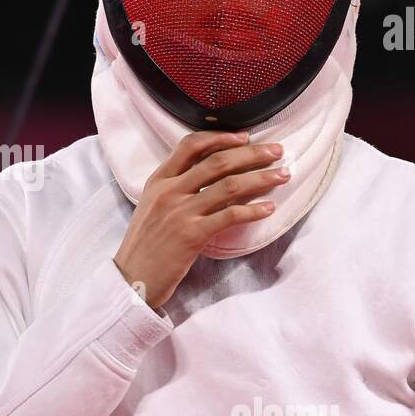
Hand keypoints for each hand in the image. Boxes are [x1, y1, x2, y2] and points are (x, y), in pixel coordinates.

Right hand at [113, 132, 285, 309]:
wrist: (131, 278)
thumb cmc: (146, 245)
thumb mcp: (152, 206)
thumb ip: (176, 188)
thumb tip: (213, 175)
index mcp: (158, 181)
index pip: (191, 145)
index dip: (221, 137)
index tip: (245, 137)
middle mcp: (169, 191)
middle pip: (217, 162)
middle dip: (252, 153)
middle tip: (276, 151)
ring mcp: (180, 213)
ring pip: (228, 186)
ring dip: (261, 178)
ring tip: (283, 175)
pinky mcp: (191, 235)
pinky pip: (229, 216)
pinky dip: (253, 210)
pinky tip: (268, 208)